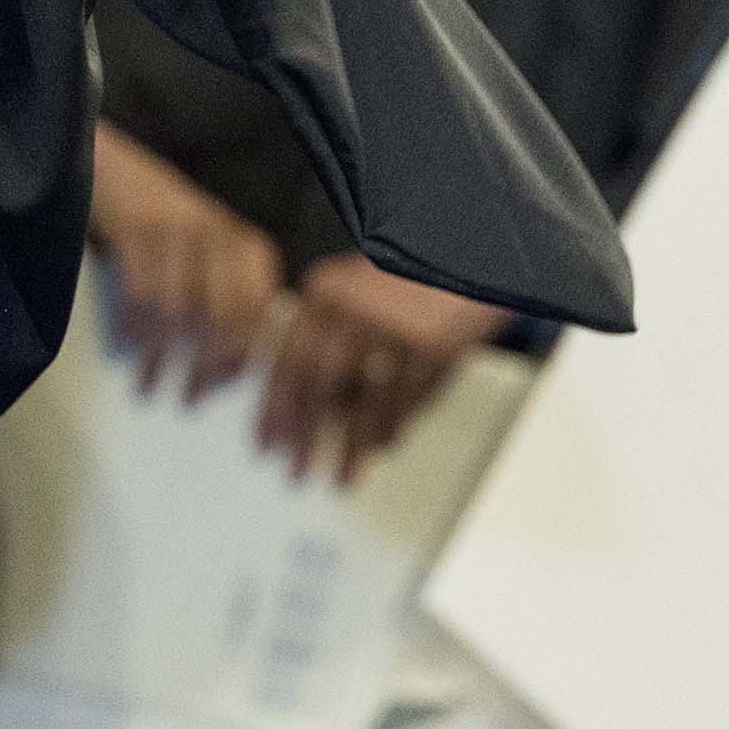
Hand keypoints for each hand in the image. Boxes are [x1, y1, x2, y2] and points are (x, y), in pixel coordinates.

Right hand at [90, 124, 284, 402]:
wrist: (112, 169)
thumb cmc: (166, 229)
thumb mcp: (209, 256)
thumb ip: (227, 302)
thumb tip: (230, 371)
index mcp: (246, 247)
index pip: (256, 314)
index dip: (243, 356)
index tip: (222, 389)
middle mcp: (219, 234)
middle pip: (219, 318)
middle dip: (202, 367)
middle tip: (187, 402)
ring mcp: (176, 228)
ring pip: (175, 312)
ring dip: (159, 359)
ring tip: (147, 389)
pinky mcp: (136, 226)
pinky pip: (138, 293)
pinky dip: (132, 330)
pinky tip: (126, 352)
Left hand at [257, 253, 500, 483]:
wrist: (463, 250)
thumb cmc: (401, 277)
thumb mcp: (350, 290)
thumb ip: (323, 338)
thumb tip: (301, 404)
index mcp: (325, 293)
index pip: (289, 359)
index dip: (274, 407)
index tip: (266, 442)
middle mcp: (356, 310)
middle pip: (320, 386)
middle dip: (305, 436)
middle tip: (295, 472)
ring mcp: (398, 330)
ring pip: (366, 402)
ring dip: (350, 447)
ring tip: (338, 477)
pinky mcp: (435, 348)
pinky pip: (407, 402)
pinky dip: (391, 430)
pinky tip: (378, 449)